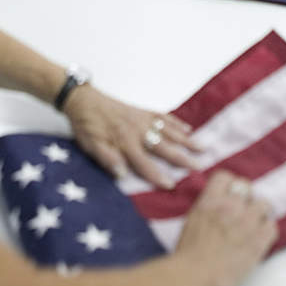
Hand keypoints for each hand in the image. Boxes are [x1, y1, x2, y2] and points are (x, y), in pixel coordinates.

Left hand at [62, 86, 201, 188]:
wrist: (83, 100)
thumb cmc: (86, 126)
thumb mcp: (89, 145)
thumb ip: (106, 158)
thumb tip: (122, 174)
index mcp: (124, 143)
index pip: (144, 164)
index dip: (157, 175)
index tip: (172, 185)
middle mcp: (138, 131)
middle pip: (164, 147)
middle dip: (182, 158)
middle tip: (199, 166)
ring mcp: (143, 119)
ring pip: (169, 131)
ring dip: (186, 140)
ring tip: (202, 148)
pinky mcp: (143, 111)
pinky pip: (163, 116)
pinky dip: (176, 122)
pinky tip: (188, 128)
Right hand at [174, 171, 276, 285]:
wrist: (196, 277)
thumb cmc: (188, 255)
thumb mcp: (192, 221)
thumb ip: (207, 208)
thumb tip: (217, 205)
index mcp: (211, 200)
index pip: (226, 176)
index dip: (229, 185)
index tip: (230, 195)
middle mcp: (231, 206)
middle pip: (247, 187)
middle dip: (245, 198)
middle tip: (242, 212)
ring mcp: (247, 222)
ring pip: (264, 204)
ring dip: (259, 213)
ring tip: (253, 226)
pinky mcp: (259, 240)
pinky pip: (273, 226)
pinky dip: (267, 231)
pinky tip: (259, 239)